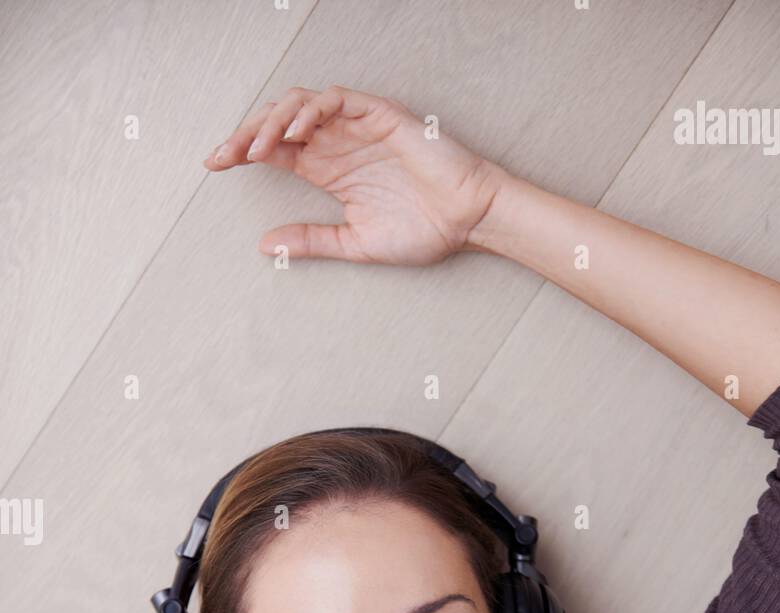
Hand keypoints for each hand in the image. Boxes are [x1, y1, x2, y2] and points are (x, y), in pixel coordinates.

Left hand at [203, 84, 504, 264]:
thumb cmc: (422, 230)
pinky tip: (293, 131)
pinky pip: (335, 99)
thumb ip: (312, 241)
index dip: (240, 152)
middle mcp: (336, 143)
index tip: (213, 165)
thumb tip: (265, 245)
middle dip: (245, 134)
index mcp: (328, 169)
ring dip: (272, 121)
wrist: (466, 220)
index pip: (274, 150)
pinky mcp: (377, 114)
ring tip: (255, 148)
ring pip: (300, 104)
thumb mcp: (355, 244)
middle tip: (223, 156)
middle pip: (278, 123)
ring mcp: (356, 126)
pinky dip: (309, 110)